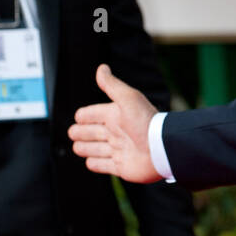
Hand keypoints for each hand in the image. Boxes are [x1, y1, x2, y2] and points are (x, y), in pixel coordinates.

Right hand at [68, 63, 160, 182]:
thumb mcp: (128, 98)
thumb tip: (101, 68)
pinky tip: (90, 161)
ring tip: (78, 147)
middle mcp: (116, 133)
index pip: (92, 115)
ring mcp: (118, 150)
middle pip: (90, 133)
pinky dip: (95, 163)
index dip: (84, 116)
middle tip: (73, 133)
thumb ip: (112, 85)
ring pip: (94, 149)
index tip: (79, 117)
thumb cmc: (146, 122)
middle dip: (80, 132)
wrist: (162, 149)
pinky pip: (103, 165)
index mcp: (115, 116)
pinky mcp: (121, 167)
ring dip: (85, 148)